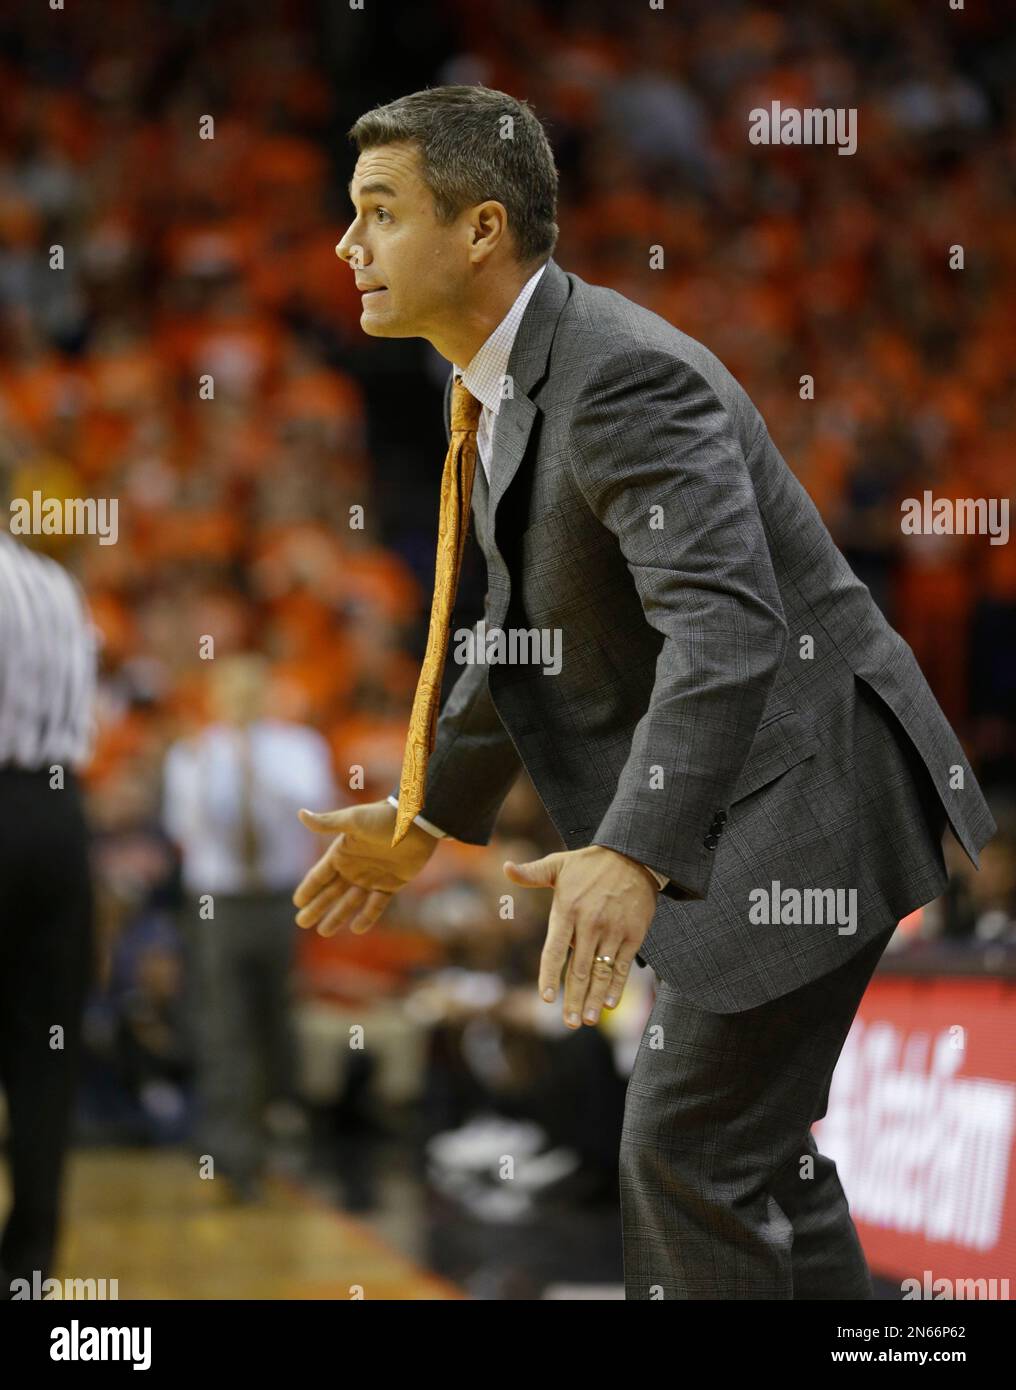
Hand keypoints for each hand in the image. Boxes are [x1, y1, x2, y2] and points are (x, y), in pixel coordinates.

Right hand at [293, 799, 439, 936]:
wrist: (417, 821)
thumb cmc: (384, 817)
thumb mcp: (354, 820)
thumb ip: (327, 823)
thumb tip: (300, 814)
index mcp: (342, 853)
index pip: (319, 875)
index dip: (308, 889)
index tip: (297, 903)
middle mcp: (354, 867)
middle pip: (331, 892)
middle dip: (316, 907)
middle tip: (302, 923)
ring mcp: (372, 877)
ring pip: (350, 902)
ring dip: (337, 916)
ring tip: (323, 931)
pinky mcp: (391, 884)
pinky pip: (376, 905)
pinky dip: (367, 917)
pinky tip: (356, 929)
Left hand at [502, 845, 658, 1027]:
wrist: (633, 855)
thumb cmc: (590, 863)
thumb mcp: (558, 864)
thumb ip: (531, 874)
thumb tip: (505, 868)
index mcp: (567, 911)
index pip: (555, 951)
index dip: (550, 976)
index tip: (546, 998)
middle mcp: (590, 924)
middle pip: (579, 970)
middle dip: (573, 999)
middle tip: (570, 1023)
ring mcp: (613, 931)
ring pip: (601, 972)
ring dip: (594, 999)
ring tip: (587, 1019)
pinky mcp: (633, 934)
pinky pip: (623, 965)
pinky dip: (616, 986)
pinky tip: (609, 1003)